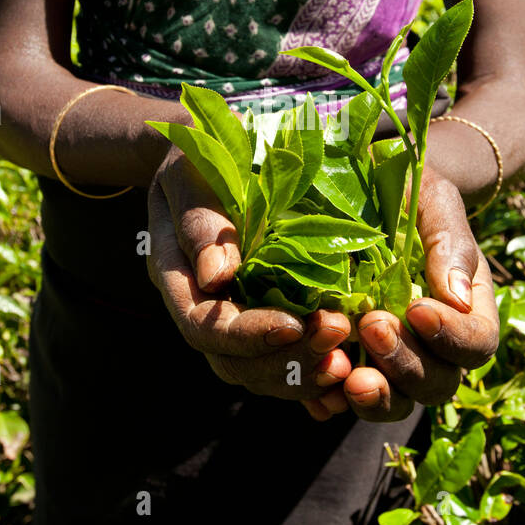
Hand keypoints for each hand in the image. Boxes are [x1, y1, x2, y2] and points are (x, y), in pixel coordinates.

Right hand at [146, 146, 353, 406]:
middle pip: (232, 363)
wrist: (205, 150)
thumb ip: (202, 222)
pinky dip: (311, 373)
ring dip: (302, 374)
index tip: (294, 324)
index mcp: (175, 276)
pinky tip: (348, 369)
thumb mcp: (192, 173)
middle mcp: (201, 307)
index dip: (247, 335)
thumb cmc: (198, 154)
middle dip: (285, 359)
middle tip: (336, 335)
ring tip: (348, 362)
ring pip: (258, 372)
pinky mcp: (261, 317)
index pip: (203, 327)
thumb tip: (219, 276)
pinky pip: (281, 362)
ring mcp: (229, 317)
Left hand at [341, 168, 499, 422]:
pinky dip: (332, 401)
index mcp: (468, 313)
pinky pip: (345, 400)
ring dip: (375, 396)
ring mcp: (392, 362)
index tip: (418, 310)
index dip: (452, 338)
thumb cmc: (411, 193)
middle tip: (372, 327)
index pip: (476, 345)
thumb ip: (451, 243)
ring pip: (396, 401)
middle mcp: (435, 348)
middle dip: (406, 364)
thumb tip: (459, 297)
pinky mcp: (349, 365)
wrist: (364, 190)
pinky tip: (316, 392)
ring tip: (345, 374)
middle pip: (437, 383)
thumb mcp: (434, 201)